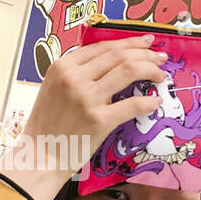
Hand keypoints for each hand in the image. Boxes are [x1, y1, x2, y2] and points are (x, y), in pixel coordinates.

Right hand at [6, 34, 166, 199]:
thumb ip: (78, 74)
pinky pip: (132, 105)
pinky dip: (148, 102)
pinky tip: (156, 101)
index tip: (146, 43)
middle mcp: (74, 78)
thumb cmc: (47, 125)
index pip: (103, 47)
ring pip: (128, 71)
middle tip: (160, 58)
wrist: (39, 156)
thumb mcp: (54, 88)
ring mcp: (87, 98)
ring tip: (161, 75)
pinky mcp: (99, 120)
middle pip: (119, 55)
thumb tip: (111, 66)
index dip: (129, 43)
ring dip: (150, 70)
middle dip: (145, 54)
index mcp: (62, 66)